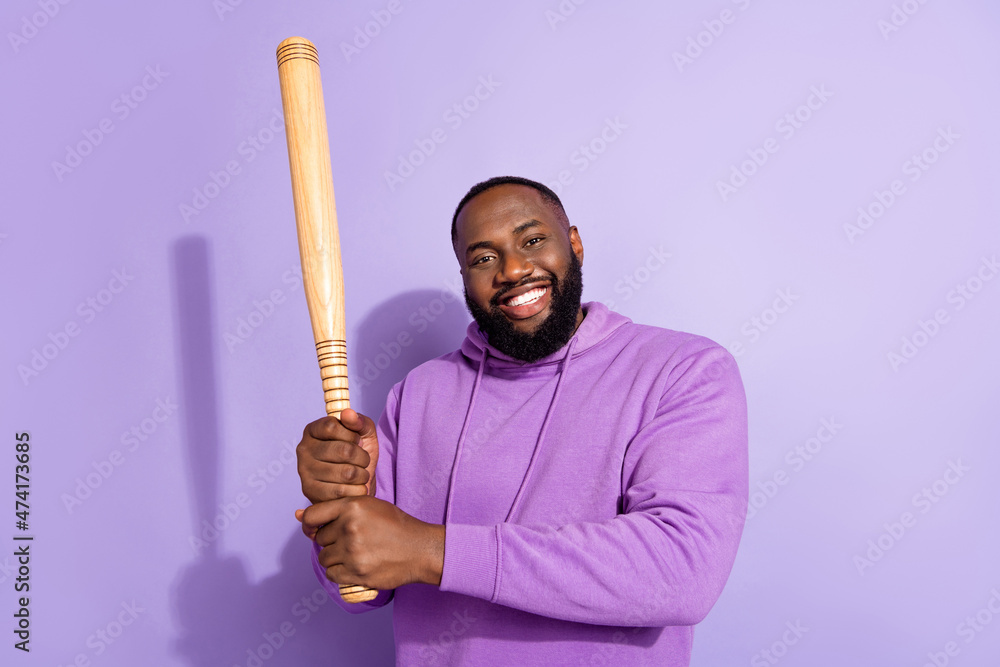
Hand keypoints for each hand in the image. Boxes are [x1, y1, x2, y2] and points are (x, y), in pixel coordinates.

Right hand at [295, 409, 378, 507]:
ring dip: (362, 475)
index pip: (331, 426)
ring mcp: (304, 471)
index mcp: (313, 430)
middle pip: (343, 450)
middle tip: (364, 461)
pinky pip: (342, 492)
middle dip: (363, 457)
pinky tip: (356, 488)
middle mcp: (303, 449)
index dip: (352, 435)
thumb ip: (359, 422)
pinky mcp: (310, 492)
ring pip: (346, 473)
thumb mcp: (364, 434)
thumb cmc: (358, 456)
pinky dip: (357, 490)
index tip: (358, 441)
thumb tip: (348, 413)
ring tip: (361, 475)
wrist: (354, 487)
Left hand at [302, 496, 444, 590]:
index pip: (312, 515)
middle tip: (352, 540)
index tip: (315, 529)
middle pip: (320, 538)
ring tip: (355, 553)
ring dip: (335, 558)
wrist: (419, 548)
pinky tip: (355, 565)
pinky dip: (340, 572)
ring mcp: (353, 551)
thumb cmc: (394, 525)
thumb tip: (298, 516)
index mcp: (352, 506)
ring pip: (324, 558)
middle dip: (331, 541)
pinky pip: (332, 574)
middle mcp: (350, 527)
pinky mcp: (357, 572)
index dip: (310, 524)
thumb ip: (335, 509)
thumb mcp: (368, 505)